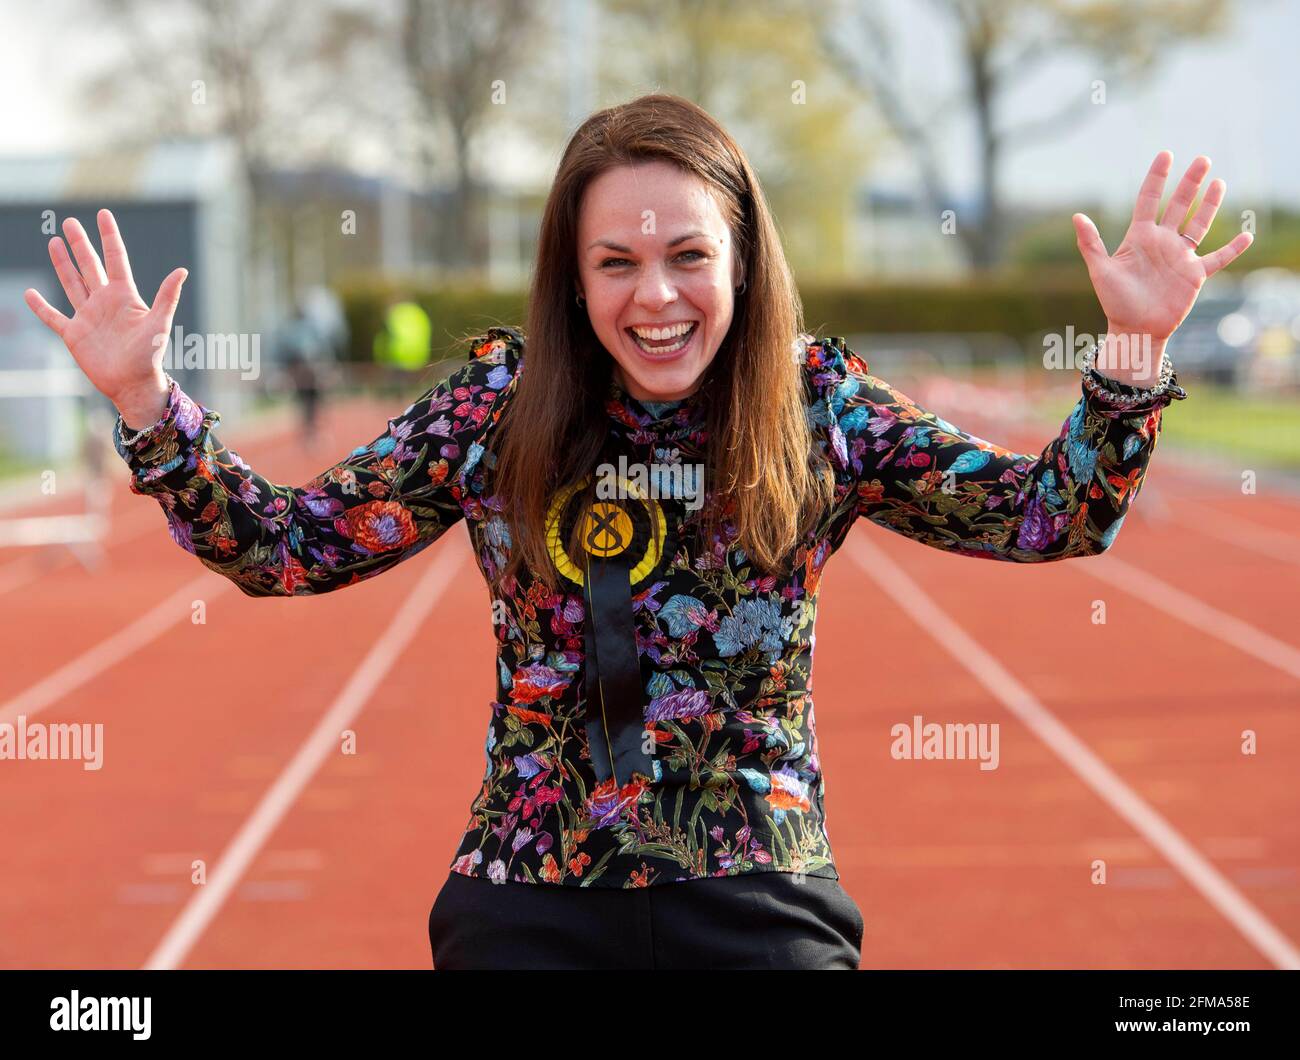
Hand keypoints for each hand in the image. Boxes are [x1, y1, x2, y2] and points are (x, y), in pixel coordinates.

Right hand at [23, 209, 187, 416]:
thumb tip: (182, 270)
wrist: (132, 385)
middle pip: (90, 266)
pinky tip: (30, 293)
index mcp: (124, 296)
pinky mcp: (74, 334)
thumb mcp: (159, 323)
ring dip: (62, 264)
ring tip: (54, 242)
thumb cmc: (149, 355)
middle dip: (80, 244)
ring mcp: (88, 316)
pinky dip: (40, 306)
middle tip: (69, 222)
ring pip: (72, 283)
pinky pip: (53, 316)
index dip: (109, 236)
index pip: (116, 258)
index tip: (103, 214)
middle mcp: (105, 302)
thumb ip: (167, 296)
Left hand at [1072, 151, 1252, 382]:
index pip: (1149, 199)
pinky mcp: (1195, 274)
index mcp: (1140, 237)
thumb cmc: (1114, 302)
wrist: (1135, 330)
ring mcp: (1180, 257)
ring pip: (1199, 224)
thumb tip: (1077, 216)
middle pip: (1179, 205)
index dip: (1157, 177)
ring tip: (1219, 182)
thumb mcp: (1100, 271)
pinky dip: (1233, 248)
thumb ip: (1091, 243)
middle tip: (1203, 159)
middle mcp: (1162, 242)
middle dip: (1190, 183)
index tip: (1166, 154)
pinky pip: (1218, 258)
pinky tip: (1247, 235)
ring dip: (1210, 204)